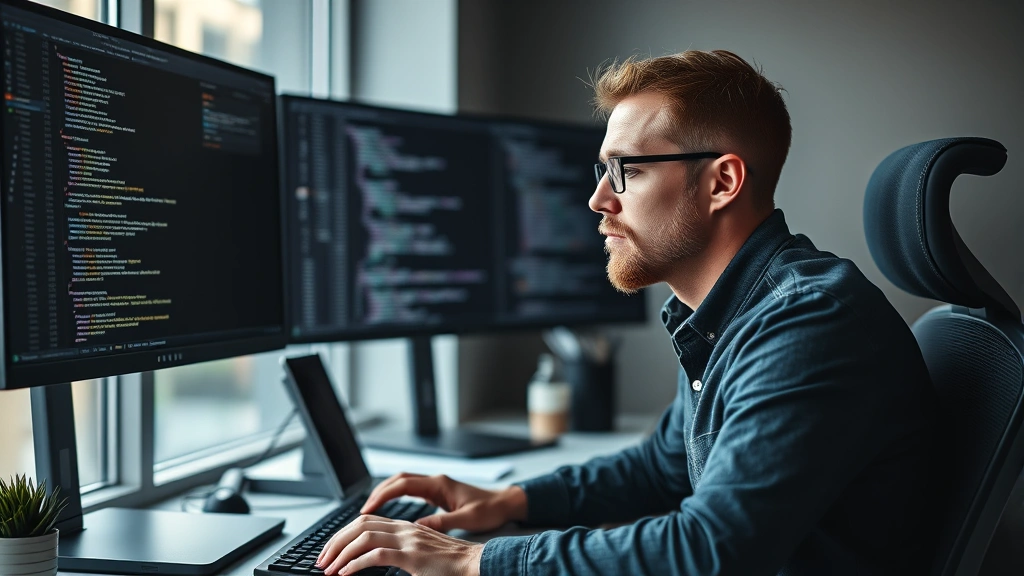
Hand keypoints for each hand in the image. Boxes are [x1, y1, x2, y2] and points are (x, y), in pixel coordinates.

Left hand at [315, 515, 482, 575]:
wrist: (475, 563)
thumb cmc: (451, 564)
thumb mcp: (420, 553)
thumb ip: (399, 551)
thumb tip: (374, 559)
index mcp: (405, 526)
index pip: (366, 521)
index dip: (343, 534)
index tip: (331, 551)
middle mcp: (404, 528)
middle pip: (360, 525)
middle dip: (335, 542)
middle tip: (322, 560)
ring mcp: (408, 540)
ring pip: (364, 537)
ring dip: (340, 553)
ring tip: (329, 568)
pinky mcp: (412, 555)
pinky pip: (376, 555)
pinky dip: (355, 563)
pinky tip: (345, 573)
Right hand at [361, 473, 526, 533]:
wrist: (505, 503)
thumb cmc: (490, 510)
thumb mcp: (467, 519)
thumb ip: (442, 522)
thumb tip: (417, 528)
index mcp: (439, 485)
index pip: (403, 485)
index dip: (382, 496)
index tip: (368, 508)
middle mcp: (435, 481)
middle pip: (398, 480)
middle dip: (378, 493)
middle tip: (362, 511)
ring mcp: (436, 485)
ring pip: (403, 483)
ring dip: (385, 494)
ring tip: (370, 511)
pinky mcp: (438, 492)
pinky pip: (410, 490)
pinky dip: (396, 497)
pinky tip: (389, 510)